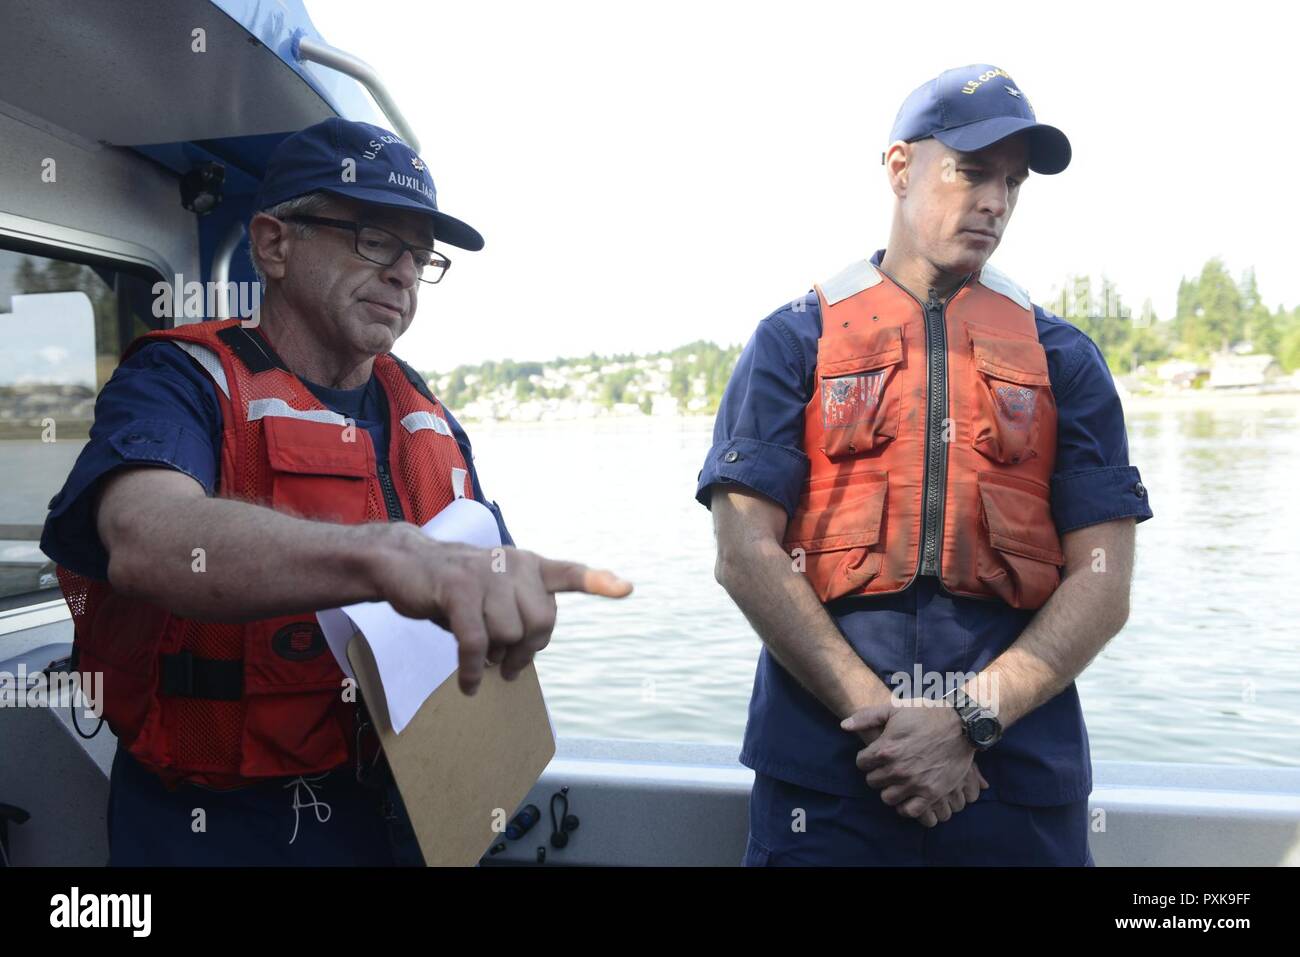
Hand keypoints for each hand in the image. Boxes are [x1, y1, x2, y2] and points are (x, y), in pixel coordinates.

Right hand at [376, 527, 632, 694]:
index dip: (598, 582)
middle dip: (522, 650)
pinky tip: (468, 685)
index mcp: (528, 565)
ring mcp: (485, 575)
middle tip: (503, 660)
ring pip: (507, 634)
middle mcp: (512, 565)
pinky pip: (476, 642)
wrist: (405, 564)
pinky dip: (472, 669)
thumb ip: (517, 616)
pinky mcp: (457, 589)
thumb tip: (519, 660)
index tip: (626, 588)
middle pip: (539, 624)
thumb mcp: (494, 598)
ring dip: (491, 654)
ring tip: (476, 651)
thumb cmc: (456, 589)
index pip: (569, 574)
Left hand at [841, 699, 985, 826]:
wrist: (960, 726)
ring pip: (887, 798)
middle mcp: (897, 769)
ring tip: (897, 782)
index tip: (875, 756)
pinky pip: (909, 811)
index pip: (861, 763)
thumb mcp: (894, 710)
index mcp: (885, 749)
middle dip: (877, 774)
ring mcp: (914, 783)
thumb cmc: (925, 715)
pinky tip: (908, 796)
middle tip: (887, 769)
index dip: (867, 759)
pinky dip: (906, 806)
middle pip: (872, 782)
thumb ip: (866, 717)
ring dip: (890, 790)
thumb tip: (843, 725)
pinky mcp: (931, 793)